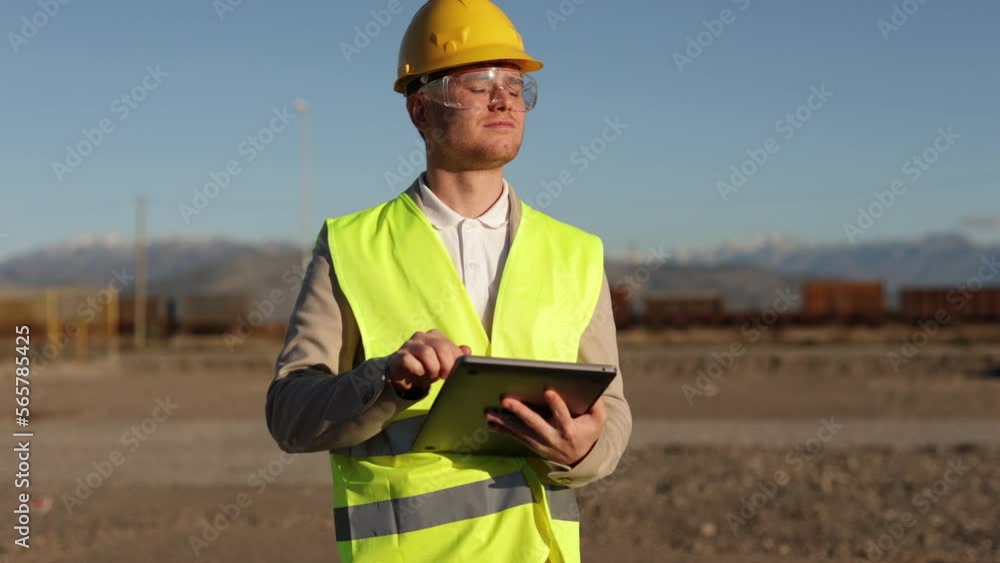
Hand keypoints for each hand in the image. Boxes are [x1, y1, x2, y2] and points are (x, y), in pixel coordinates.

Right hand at [387, 329, 471, 393]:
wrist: (404, 376)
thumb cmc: (426, 367)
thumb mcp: (444, 363)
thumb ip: (456, 355)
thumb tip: (467, 350)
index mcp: (435, 336)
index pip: (450, 345)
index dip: (455, 360)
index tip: (456, 372)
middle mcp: (422, 337)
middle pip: (440, 346)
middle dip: (446, 364)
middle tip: (446, 376)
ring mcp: (409, 345)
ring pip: (426, 352)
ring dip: (432, 367)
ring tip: (432, 375)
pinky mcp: (398, 356)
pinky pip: (409, 360)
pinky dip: (417, 368)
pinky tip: (419, 373)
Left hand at [485, 389, 606, 465]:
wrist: (580, 459)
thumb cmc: (588, 432)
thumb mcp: (598, 420)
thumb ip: (596, 404)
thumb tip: (592, 388)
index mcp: (570, 430)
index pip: (563, 416)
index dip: (556, 405)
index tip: (549, 391)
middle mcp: (553, 438)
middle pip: (535, 424)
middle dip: (520, 411)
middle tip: (506, 400)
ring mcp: (541, 443)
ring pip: (521, 432)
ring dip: (504, 421)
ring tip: (489, 412)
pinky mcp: (533, 445)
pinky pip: (516, 437)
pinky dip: (502, 429)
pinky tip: (490, 422)